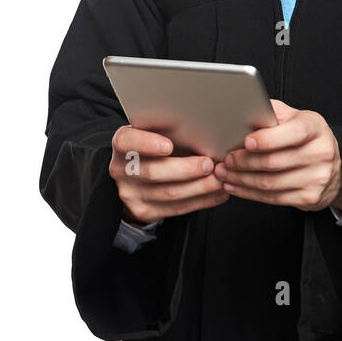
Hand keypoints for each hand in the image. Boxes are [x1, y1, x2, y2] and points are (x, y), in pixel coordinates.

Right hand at [109, 124, 228, 225]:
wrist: (133, 176)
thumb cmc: (151, 147)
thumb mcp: (150, 133)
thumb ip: (166, 131)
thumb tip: (202, 129)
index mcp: (122, 145)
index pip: (128, 142)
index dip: (147, 143)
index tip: (168, 145)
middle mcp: (122, 170)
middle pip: (154, 172)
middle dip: (186, 169)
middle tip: (210, 164)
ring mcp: (131, 194)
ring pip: (169, 194)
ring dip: (200, 187)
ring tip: (220, 180)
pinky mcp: (144, 211)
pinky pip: (177, 209)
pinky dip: (201, 201)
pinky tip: (218, 194)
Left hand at [214, 99, 341, 213]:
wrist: (331, 166)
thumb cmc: (303, 137)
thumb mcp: (293, 118)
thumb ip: (270, 113)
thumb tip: (239, 112)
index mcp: (315, 127)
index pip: (294, 133)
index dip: (268, 139)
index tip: (246, 142)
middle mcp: (321, 152)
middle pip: (275, 162)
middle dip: (244, 162)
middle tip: (225, 160)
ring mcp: (318, 177)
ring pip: (271, 183)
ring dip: (242, 180)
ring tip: (224, 174)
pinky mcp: (310, 197)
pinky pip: (274, 198)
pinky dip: (250, 193)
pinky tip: (236, 187)